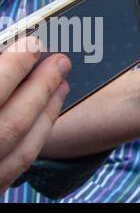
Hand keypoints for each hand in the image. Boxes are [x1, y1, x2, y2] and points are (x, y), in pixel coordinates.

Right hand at [0, 38, 70, 189]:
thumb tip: (6, 53)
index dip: (12, 67)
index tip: (32, 44)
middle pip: (8, 124)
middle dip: (39, 89)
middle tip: (60, 61)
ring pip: (17, 149)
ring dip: (45, 113)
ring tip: (60, 84)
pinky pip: (14, 168)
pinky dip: (35, 139)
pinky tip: (45, 116)